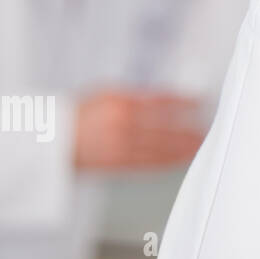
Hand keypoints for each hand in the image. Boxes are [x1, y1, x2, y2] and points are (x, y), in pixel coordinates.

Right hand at [73, 90, 203, 171]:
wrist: (50, 138)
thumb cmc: (79, 113)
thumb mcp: (106, 94)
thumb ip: (136, 97)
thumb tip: (168, 101)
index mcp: (119, 101)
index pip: (162, 100)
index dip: (185, 102)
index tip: (201, 102)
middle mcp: (121, 123)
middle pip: (166, 127)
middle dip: (189, 128)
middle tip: (209, 127)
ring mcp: (119, 146)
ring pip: (160, 148)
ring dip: (184, 147)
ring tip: (201, 144)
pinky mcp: (116, 164)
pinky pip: (148, 164)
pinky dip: (167, 161)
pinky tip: (181, 159)